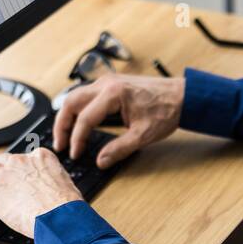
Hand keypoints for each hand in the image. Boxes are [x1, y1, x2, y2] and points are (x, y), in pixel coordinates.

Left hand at [0, 148, 82, 237]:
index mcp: (40, 157)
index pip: (25, 157)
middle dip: (0, 170)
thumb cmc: (68, 206)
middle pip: (2, 160)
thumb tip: (52, 190)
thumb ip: (54, 180)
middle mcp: (19, 162)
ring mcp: (4, 177)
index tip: (21, 176)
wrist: (60, 217)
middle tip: (2, 181)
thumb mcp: (66, 183)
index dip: (21, 168)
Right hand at [54, 74, 185, 168]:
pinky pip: (87, 95)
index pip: (85, 118)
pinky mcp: (111, 84)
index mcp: (113, 94)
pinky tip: (79, 123)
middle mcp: (106, 83)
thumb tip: (101, 161)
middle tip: (60, 144)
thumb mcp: (142, 135)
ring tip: (66, 136)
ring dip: (68, 116)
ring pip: (76, 96)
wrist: (182, 96)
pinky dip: (78, 109)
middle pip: (71, 102)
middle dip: (62, 125)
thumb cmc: (166, 110)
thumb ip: (119, 149)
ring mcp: (108, 82)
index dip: (77, 139)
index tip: (75, 153)